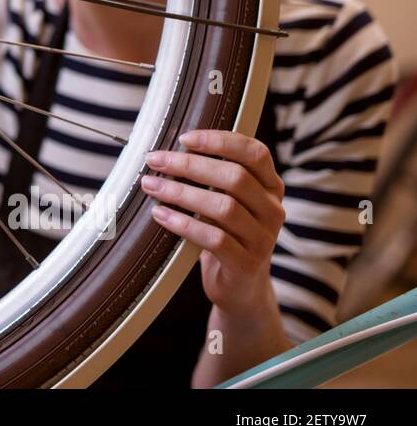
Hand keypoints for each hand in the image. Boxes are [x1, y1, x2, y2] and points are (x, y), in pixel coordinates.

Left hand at [142, 129, 286, 319]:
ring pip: (224, 207)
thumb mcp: (227, 201)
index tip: (184, 138)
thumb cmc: (226, 233)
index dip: (220, 141)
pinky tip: (159, 214)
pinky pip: (214, 239)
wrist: (240, 287)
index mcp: (271, 187)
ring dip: (181, 192)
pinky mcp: (246, 263)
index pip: (254, 153)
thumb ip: (213, 177)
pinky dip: (183, 223)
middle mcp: (273, 210)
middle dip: (190, 165)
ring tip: (151, 185)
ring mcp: (263, 239)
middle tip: (155, 160)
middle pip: (235, 177)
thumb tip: (167, 151)